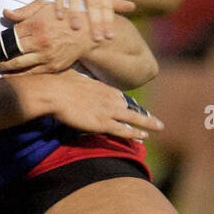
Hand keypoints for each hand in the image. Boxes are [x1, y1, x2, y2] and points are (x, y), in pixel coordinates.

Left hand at [0, 0, 136, 74]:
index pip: (8, 37)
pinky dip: (17, 76)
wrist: (87, 34)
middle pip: (10, 53)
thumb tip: (5, 13)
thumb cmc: (64, 17)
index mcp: (36, 25)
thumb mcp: (45, 7)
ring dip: (3, 67)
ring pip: (18, 65)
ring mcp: (46, 56)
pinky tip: (7, 75)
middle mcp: (40, 42)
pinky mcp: (52, 67)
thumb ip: (24, 12)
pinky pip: (31, 74)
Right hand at [38, 0, 114, 41]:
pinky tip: (59, 17)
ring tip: (76, 29)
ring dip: (76, 13)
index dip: (108, 21)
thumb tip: (133, 8)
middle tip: (98, 39)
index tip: (110, 37)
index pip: (107, 5)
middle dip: (96, 21)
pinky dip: (59, 3)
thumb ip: (113, 0)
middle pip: (94, 2)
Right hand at [48, 71, 162, 140]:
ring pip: (133, 118)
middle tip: (155, 120)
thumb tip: (74, 78)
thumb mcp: (73, 77)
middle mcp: (109, 97)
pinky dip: (134, 133)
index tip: (133, 108)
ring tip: (160, 127)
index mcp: (102, 87)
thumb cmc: (58, 84)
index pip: (119, 97)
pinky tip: (144, 136)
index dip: (128, 104)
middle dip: (142, 114)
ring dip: (147, 123)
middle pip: (130, 106)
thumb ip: (78, 80)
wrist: (54, 93)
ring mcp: (107, 111)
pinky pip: (122, 129)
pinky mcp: (102, 123)